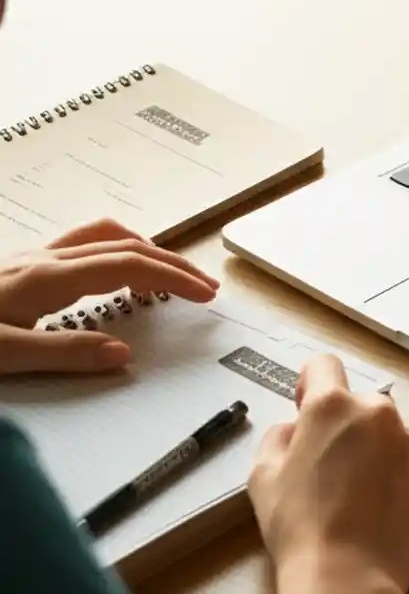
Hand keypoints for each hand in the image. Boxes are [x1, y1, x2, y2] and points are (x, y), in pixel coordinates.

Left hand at [0, 219, 219, 374]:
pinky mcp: (21, 267)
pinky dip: (116, 251)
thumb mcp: (3, 357)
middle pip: (125, 245)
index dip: (173, 277)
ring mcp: (30, 258)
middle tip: (205, 286)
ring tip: (169, 273)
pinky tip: (115, 272)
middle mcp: (41, 260)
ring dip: (145, 249)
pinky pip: (83, 244)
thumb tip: (121, 354)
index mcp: (46, 278)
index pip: (129, 266)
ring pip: (103, 236)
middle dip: (172, 263)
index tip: (205, 294)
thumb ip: (65, 353)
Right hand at [250, 355, 408, 593]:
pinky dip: (403, 484)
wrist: (348, 576)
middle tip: (333, 470)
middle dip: (349, 429)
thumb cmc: (301, 526)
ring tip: (360, 499)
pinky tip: (384, 512)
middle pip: (363, 407)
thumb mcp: (263, 475)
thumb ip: (279, 437)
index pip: (324, 366)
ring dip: (380, 456)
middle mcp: (380, 414)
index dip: (312, 385)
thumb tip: (295, 429)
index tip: (309, 406)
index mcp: (333, 406)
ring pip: (394, 438)